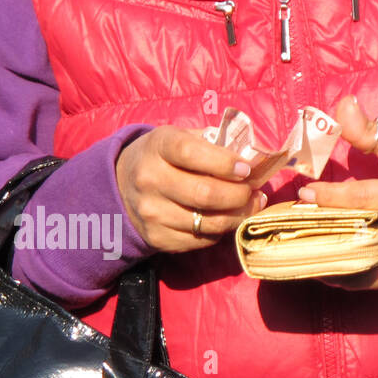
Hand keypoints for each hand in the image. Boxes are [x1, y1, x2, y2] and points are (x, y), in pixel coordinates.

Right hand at [115, 125, 269, 252]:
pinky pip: (203, 240)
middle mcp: (150, 179)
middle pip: (205, 194)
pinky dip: (221, 231)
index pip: (191, 153)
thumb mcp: (182, 138)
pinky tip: (226, 218)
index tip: (245, 169)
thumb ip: (214, 144)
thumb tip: (252, 159)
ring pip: (209, 222)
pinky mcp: (158, 237)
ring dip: (238, 216)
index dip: (224, 162)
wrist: (124, 185)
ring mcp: (152, 212)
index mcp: (158, 146)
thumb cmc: (166, 157)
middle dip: (239, 195)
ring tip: (249, 205)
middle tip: (253, 191)